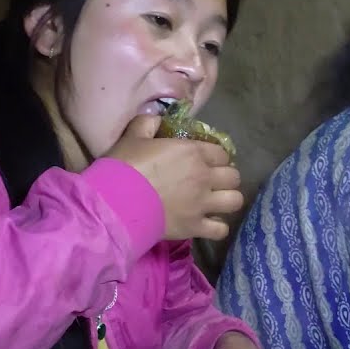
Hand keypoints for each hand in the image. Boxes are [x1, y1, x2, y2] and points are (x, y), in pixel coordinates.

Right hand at [106, 115, 243, 240]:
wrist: (114, 202)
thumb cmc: (124, 167)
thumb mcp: (133, 136)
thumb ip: (148, 123)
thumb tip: (157, 118)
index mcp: (193, 152)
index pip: (222, 153)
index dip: (217, 157)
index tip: (208, 162)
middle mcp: (204, 177)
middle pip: (233, 177)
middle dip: (226, 178)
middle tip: (213, 182)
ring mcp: (202, 204)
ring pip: (235, 201)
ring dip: (228, 200)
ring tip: (216, 202)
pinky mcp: (196, 227)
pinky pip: (221, 229)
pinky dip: (218, 227)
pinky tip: (209, 223)